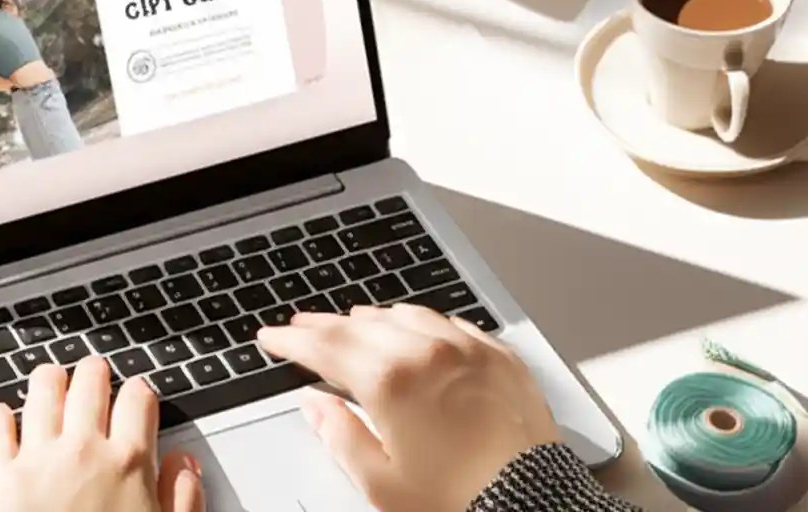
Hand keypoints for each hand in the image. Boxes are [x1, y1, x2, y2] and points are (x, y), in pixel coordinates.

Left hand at [0, 357, 204, 511]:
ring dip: (49, 381)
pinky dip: (0, 417)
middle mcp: (83, 451)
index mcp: (129, 464)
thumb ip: (182, 498)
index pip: (139, 399)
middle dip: (95, 373)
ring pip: (43, 391)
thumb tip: (184, 466)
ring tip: (52, 379)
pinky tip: (4, 415)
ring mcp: (37, 459)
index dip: (140, 392)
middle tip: (94, 374)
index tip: (137, 395)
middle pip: (90, 383)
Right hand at [257, 304, 560, 511]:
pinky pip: (453, 325)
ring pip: (407, 315)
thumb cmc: (460, 503)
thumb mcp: (381, 483)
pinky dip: (424, 323)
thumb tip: (315, 406)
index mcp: (390, 382)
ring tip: (353, 321)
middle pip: (361, 325)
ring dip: (373, 318)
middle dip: (325, 324)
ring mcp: (468, 351)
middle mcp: (428, 353)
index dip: (291, 341)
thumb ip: (340, 437)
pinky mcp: (501, 359)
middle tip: (301, 325)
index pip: (325, 348)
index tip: (272, 337)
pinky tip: (417, 328)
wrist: (535, 509)